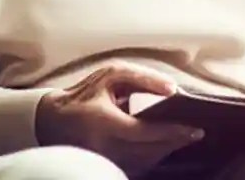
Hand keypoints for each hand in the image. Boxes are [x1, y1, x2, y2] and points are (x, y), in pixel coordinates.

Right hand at [35, 62, 202, 175]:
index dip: (172, 133)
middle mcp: (102, 146)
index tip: (195, 130)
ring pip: (142, 163)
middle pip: (148, 152)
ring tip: (181, 139)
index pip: (145, 133)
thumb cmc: (83, 94)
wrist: (49, 120)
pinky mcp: (101, 167)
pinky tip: (161, 148)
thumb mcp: (111, 75)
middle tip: (194, 134)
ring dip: (164, 152)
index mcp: (103, 122)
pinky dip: (150, 159)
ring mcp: (101, 160)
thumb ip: (143, 77)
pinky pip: (132, 168)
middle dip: (174, 143)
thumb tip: (172, 89)